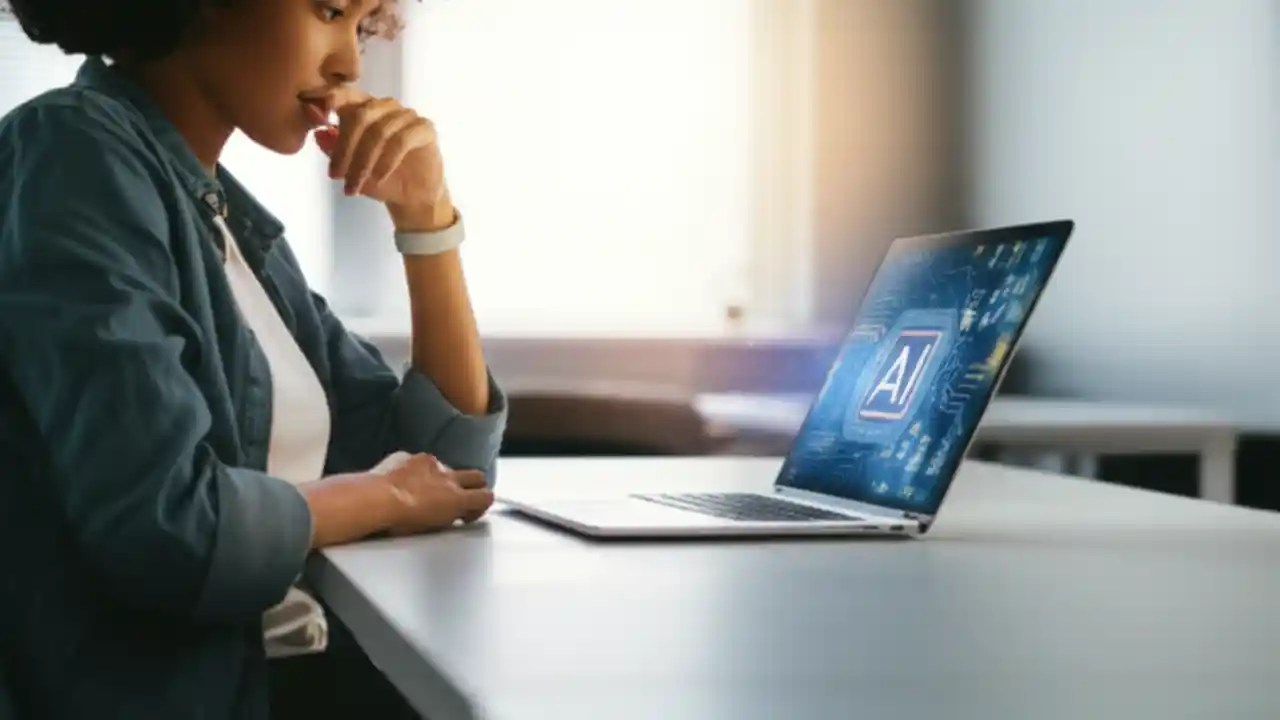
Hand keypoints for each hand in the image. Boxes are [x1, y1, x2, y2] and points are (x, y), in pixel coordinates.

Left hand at [313, 90, 447, 214]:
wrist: (411, 198)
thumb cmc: (378, 178)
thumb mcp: (347, 166)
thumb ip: (331, 145)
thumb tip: (315, 127)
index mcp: (365, 107)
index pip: (346, 94)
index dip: (330, 98)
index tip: (317, 112)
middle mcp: (386, 106)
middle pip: (360, 115)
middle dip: (344, 148)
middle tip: (335, 176)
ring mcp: (407, 115)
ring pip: (380, 131)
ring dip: (364, 162)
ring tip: (356, 186)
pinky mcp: (424, 129)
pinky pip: (401, 140)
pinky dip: (386, 162)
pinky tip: (379, 178)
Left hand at [378, 453, 493, 534]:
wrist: (374, 499)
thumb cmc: (399, 521)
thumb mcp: (432, 527)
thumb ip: (449, 516)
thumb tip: (452, 514)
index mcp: (457, 498)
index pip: (486, 496)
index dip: (480, 505)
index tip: (468, 514)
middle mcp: (448, 477)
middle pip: (477, 476)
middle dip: (472, 486)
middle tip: (457, 499)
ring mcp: (430, 463)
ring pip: (446, 468)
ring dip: (440, 479)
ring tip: (420, 493)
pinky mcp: (410, 456)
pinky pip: (419, 463)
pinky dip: (415, 472)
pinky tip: (401, 483)